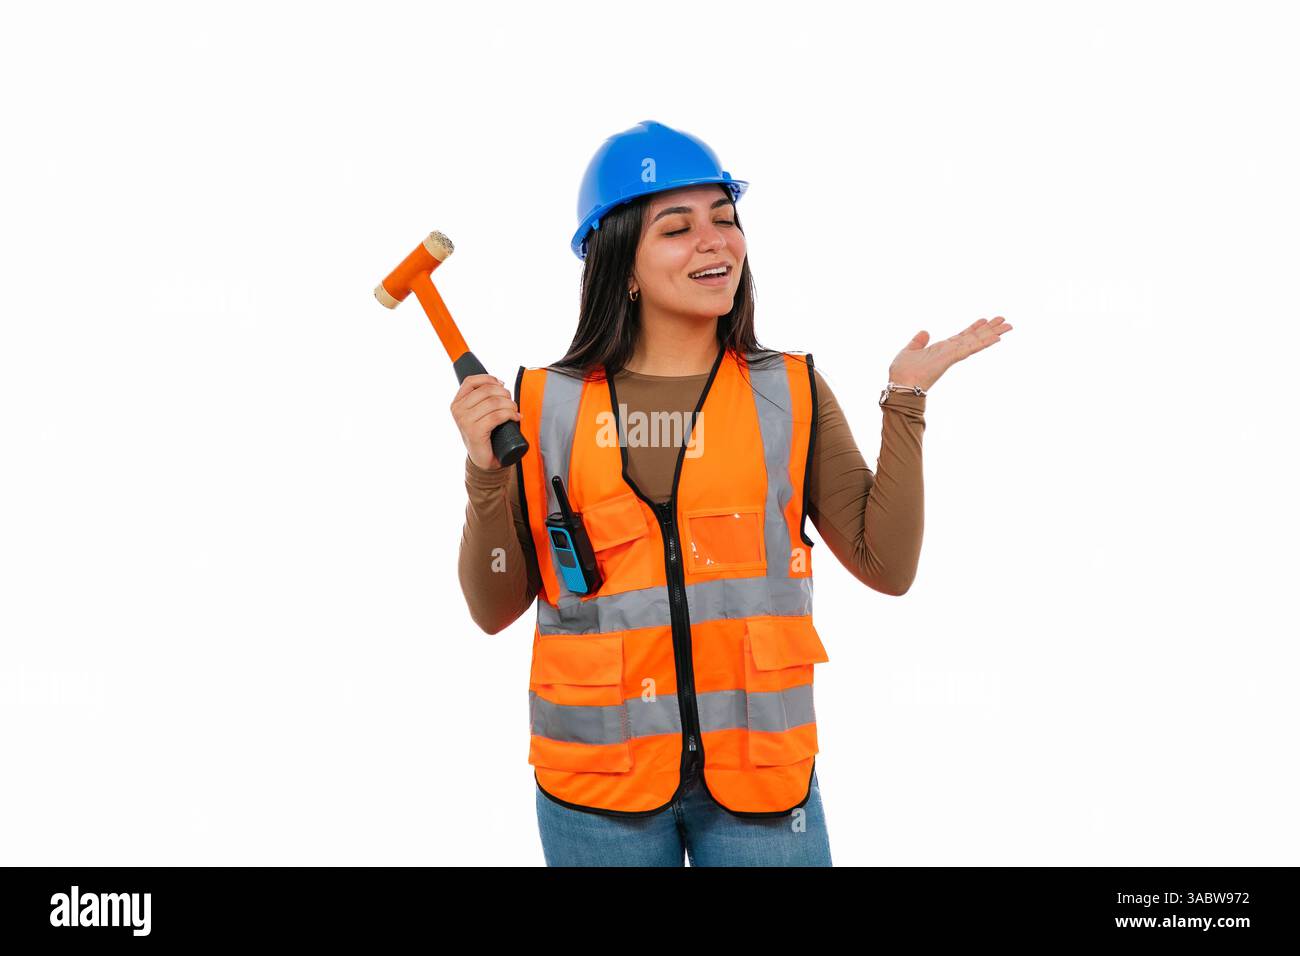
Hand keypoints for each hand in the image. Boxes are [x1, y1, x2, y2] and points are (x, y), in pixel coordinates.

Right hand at [451, 373, 520, 470]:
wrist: (484, 459)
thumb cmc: (485, 434)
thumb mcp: (480, 413)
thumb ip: (483, 398)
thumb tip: (500, 383)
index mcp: (457, 403)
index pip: (471, 381)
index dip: (489, 379)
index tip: (502, 385)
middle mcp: (458, 410)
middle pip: (486, 390)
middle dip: (504, 394)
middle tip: (512, 403)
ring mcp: (465, 421)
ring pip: (494, 402)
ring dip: (510, 405)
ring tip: (514, 411)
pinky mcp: (475, 431)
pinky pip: (497, 416)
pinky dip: (510, 415)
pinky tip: (516, 418)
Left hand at [888, 316, 1012, 390]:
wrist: (899, 385)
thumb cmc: (902, 373)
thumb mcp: (908, 351)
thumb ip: (917, 342)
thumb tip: (925, 332)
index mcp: (941, 349)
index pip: (961, 336)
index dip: (974, 328)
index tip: (985, 319)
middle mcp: (950, 351)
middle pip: (973, 337)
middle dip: (989, 329)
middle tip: (1005, 321)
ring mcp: (952, 355)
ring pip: (976, 341)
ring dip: (992, 333)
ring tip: (1008, 326)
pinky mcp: (950, 358)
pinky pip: (969, 348)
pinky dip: (983, 343)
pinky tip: (996, 338)